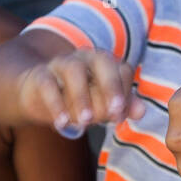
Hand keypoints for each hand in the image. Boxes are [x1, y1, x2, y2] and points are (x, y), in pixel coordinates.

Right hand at [15, 47, 144, 135]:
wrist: (38, 96)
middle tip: (112, 114)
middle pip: (101, 60)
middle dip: (110, 86)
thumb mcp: (103, 105)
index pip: (122, 69)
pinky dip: (55, 104)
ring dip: (81, 97)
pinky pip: (47, 84)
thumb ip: (124, 106)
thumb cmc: (79, 99)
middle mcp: (84, 57)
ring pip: (73, 69)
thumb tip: (142, 112)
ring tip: (86, 122)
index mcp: (104, 63)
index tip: (119, 117)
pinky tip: (62, 123)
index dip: (124, 92)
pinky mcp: (39, 75)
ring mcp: (60, 63)